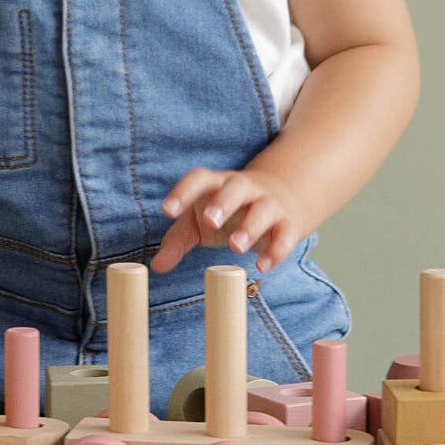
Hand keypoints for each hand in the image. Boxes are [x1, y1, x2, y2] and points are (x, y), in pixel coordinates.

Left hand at [150, 167, 306, 275]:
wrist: (280, 199)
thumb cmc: (227, 212)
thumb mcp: (198, 222)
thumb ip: (177, 241)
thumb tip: (156, 266)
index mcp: (217, 184)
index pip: (199, 179)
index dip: (183, 192)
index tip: (166, 210)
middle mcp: (244, 189)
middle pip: (236, 187)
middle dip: (223, 202)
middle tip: (210, 220)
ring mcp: (268, 204)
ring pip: (263, 209)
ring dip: (250, 226)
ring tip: (235, 247)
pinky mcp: (287, 225)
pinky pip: (286, 235)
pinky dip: (277, 250)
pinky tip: (263, 266)